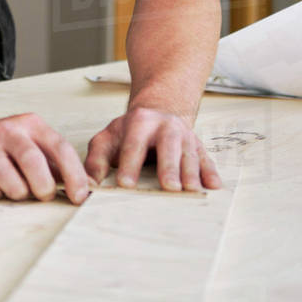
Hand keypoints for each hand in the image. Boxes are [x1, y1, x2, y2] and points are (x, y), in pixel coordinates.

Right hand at [0, 113, 90, 203]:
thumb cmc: (8, 147)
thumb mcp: (35, 146)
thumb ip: (58, 166)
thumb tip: (87, 188)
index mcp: (33, 126)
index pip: (60, 148)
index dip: (73, 174)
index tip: (78, 196)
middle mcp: (9, 130)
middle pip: (31, 160)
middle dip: (42, 186)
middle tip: (43, 195)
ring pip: (5, 174)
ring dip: (16, 192)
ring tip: (18, 192)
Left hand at [85, 107, 222, 191]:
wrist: (158, 110)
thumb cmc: (130, 130)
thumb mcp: (108, 137)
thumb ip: (96, 158)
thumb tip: (89, 183)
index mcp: (139, 123)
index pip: (133, 145)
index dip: (129, 164)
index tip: (126, 184)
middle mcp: (165, 127)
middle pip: (167, 147)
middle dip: (168, 167)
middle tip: (169, 187)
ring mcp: (184, 136)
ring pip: (189, 153)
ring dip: (191, 172)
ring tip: (191, 191)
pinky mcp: (198, 146)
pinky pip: (206, 159)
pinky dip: (210, 172)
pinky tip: (213, 186)